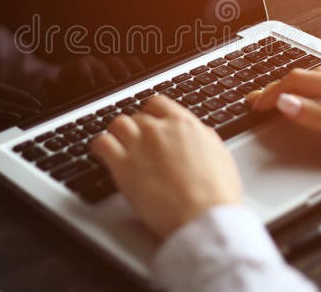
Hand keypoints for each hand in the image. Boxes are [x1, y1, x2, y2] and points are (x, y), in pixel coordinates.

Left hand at [90, 95, 241, 238]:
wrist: (204, 216)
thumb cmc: (216, 193)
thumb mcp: (220, 155)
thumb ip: (203, 138)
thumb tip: (197, 133)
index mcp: (184, 124)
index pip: (158, 103)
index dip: (151, 113)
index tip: (150, 122)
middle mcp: (159, 130)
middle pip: (137, 117)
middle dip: (137, 129)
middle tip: (138, 143)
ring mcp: (139, 145)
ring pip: (118, 124)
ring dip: (118, 134)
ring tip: (119, 146)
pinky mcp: (122, 166)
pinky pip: (101, 144)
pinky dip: (100, 147)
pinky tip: (103, 153)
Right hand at [248, 66, 320, 158]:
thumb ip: (315, 117)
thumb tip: (285, 104)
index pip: (293, 82)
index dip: (271, 93)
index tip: (256, 104)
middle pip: (304, 75)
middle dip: (278, 87)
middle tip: (262, 100)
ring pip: (319, 74)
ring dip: (296, 84)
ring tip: (284, 97)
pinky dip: (315, 84)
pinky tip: (320, 93)